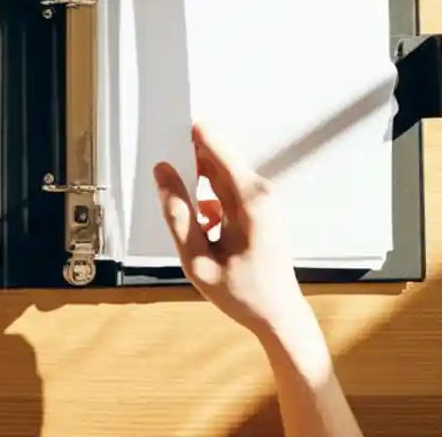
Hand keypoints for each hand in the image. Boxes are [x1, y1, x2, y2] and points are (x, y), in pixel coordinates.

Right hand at [154, 125, 310, 336]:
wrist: (279, 315)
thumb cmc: (243, 293)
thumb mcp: (197, 259)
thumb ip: (177, 215)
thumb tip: (163, 173)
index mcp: (251, 200)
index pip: (216, 148)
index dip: (190, 133)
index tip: (166, 124)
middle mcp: (260, 192)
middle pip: (216, 157)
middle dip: (187, 161)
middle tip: (162, 177)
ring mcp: (262, 198)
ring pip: (218, 175)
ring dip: (196, 185)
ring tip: (181, 211)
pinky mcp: (258, 207)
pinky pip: (224, 190)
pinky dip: (207, 201)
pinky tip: (202, 229)